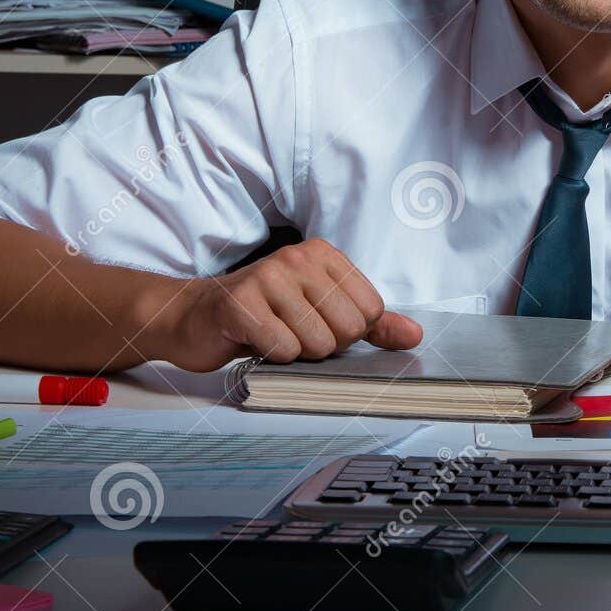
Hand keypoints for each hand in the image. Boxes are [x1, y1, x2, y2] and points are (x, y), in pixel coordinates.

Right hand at [146, 237, 423, 371]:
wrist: (195, 318)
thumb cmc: (264, 315)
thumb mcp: (322, 312)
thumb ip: (371, 323)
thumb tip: (415, 335)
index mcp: (323, 254)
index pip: (371, 310)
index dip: (349, 332)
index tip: (319, 323)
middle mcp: (297, 258)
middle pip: (347, 328)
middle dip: (323, 345)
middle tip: (293, 332)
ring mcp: (266, 277)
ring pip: (316, 343)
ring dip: (296, 352)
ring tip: (273, 335)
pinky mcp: (239, 304)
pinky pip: (282, 349)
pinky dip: (272, 356)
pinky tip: (254, 341)